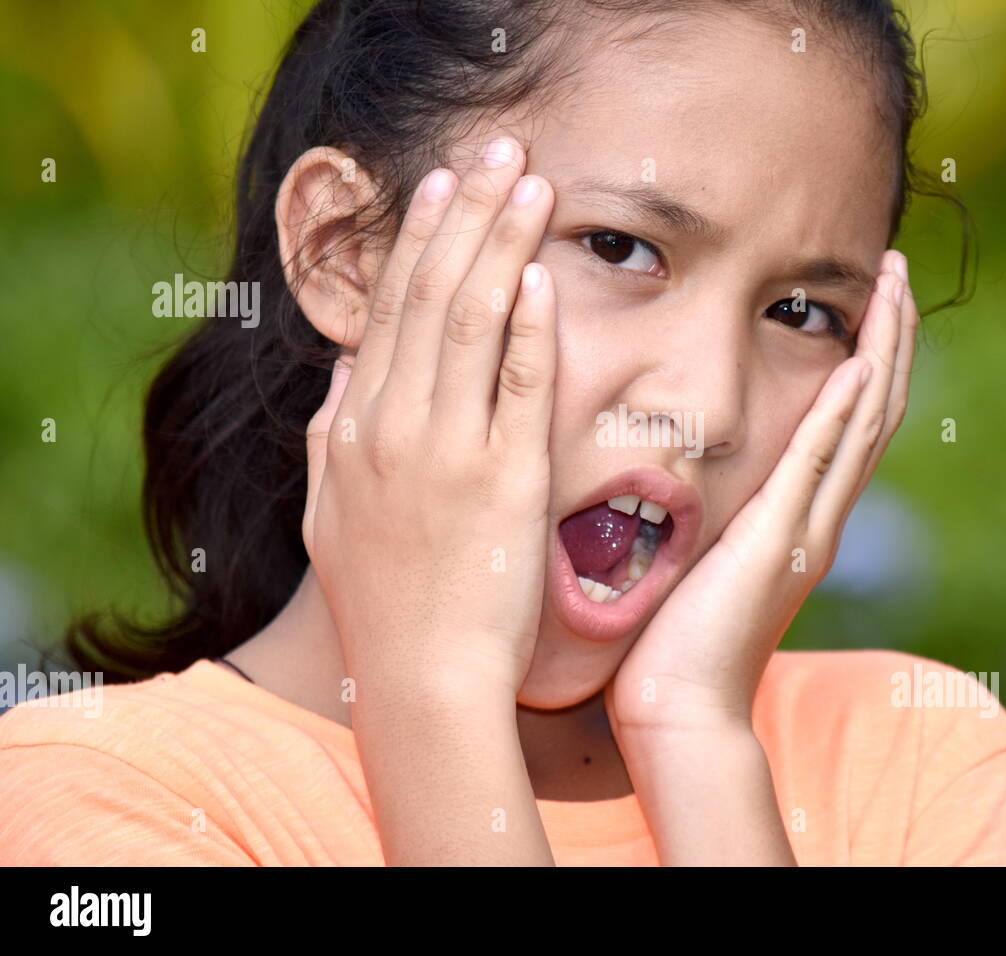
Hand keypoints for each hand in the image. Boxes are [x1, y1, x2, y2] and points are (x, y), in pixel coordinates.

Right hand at [302, 138, 557, 697]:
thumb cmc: (385, 606)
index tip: (441, 184)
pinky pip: (517, 388)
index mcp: (354, 431)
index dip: (418, 240)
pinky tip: (544, 277)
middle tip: (496, 150)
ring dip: (502, 245)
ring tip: (530, 185)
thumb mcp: (327, 519)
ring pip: (472, 323)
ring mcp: (447, 451)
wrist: (422, 682)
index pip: (390, 311)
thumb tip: (339, 381)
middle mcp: (394, 428)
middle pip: (431, 296)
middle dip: (465, 214)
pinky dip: (529, 329)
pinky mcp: (503, 481)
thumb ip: (327, 442)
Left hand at [608, 250, 918, 738]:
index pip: (849, 422)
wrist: (681, 711)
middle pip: (874, 410)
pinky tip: (856, 363)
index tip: (868, 300)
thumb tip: (694, 476)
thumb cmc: (676, 644)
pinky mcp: (778, 544)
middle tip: (895, 268)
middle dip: (889, 335)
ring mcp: (807, 530)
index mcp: (801, 519)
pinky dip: (842, 413)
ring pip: (863, 425)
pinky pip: (818, 465)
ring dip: (881, 351)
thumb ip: (718, 515)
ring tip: (892, 286)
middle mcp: (819, 518)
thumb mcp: (705, 559)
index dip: (867, 357)